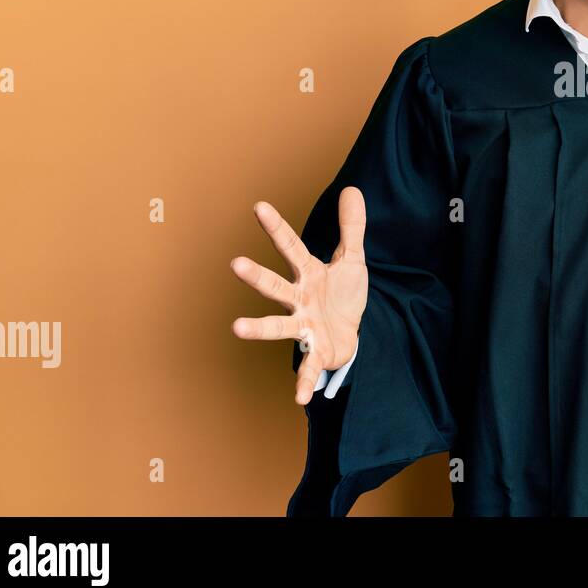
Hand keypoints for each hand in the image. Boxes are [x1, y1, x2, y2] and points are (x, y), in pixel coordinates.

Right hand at [230, 186, 368, 404]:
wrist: (351, 334)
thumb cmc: (342, 294)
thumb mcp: (353, 259)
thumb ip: (351, 227)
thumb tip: (351, 189)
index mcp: (308, 274)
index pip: (291, 246)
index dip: (277, 227)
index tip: (259, 206)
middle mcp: (299, 300)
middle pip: (276, 286)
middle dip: (257, 276)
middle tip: (235, 263)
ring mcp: (303, 326)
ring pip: (279, 326)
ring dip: (259, 328)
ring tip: (237, 328)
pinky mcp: (316, 350)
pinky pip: (308, 367)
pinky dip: (303, 382)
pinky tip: (300, 398)